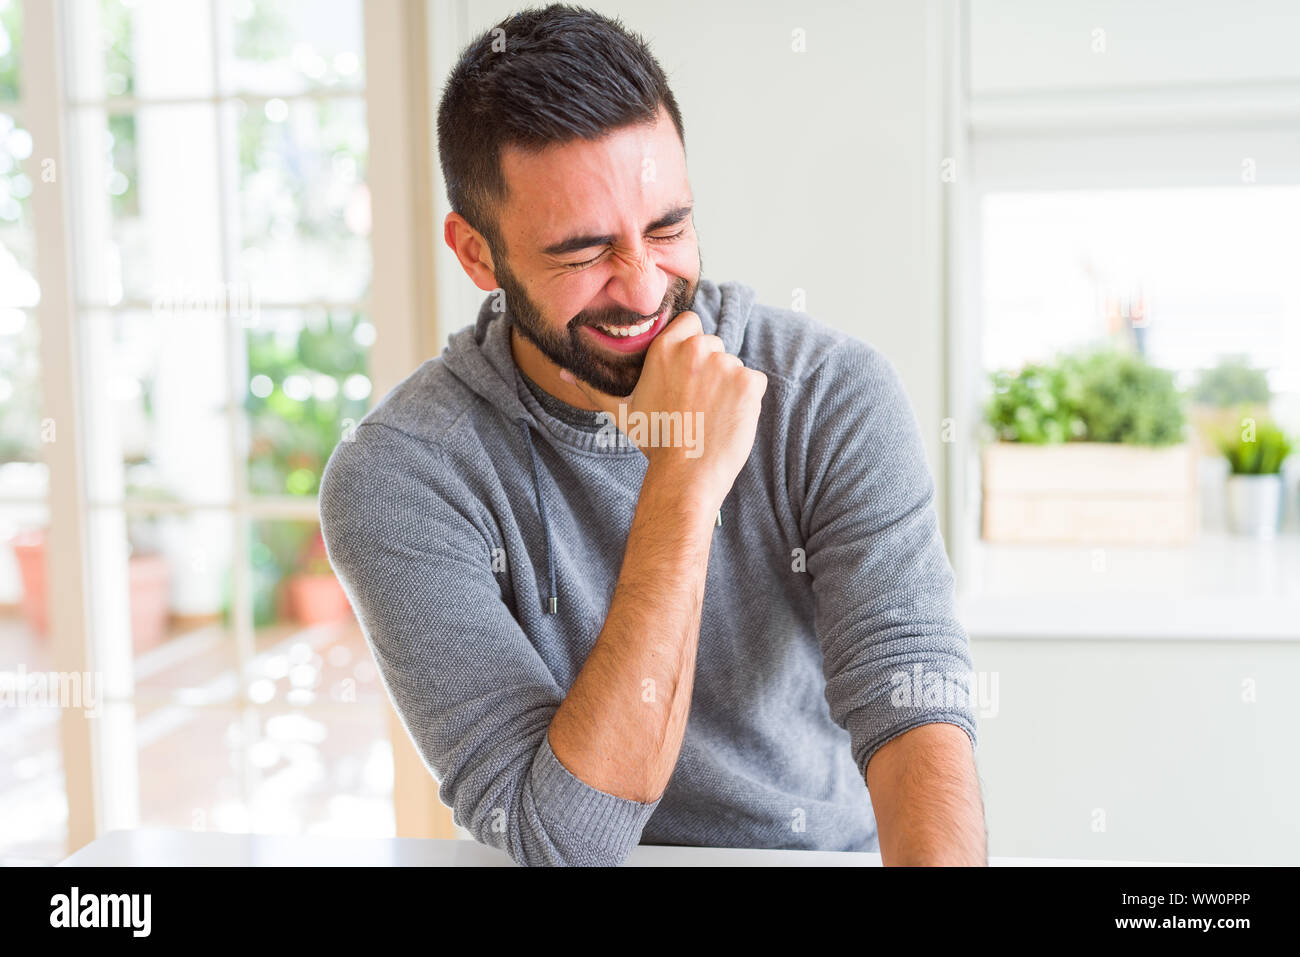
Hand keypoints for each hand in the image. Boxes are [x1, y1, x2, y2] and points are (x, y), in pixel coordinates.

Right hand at [560, 311, 766, 514]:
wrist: (685, 476)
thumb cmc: (653, 442)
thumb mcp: (620, 410)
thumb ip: (592, 385)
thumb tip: (561, 371)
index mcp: (666, 347)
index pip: (691, 323)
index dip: (690, 347)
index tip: (686, 374)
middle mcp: (697, 349)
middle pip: (714, 345)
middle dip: (709, 369)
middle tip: (696, 404)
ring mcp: (726, 365)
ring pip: (734, 366)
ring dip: (728, 387)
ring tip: (711, 416)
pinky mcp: (749, 383)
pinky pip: (755, 382)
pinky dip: (748, 400)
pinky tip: (729, 420)